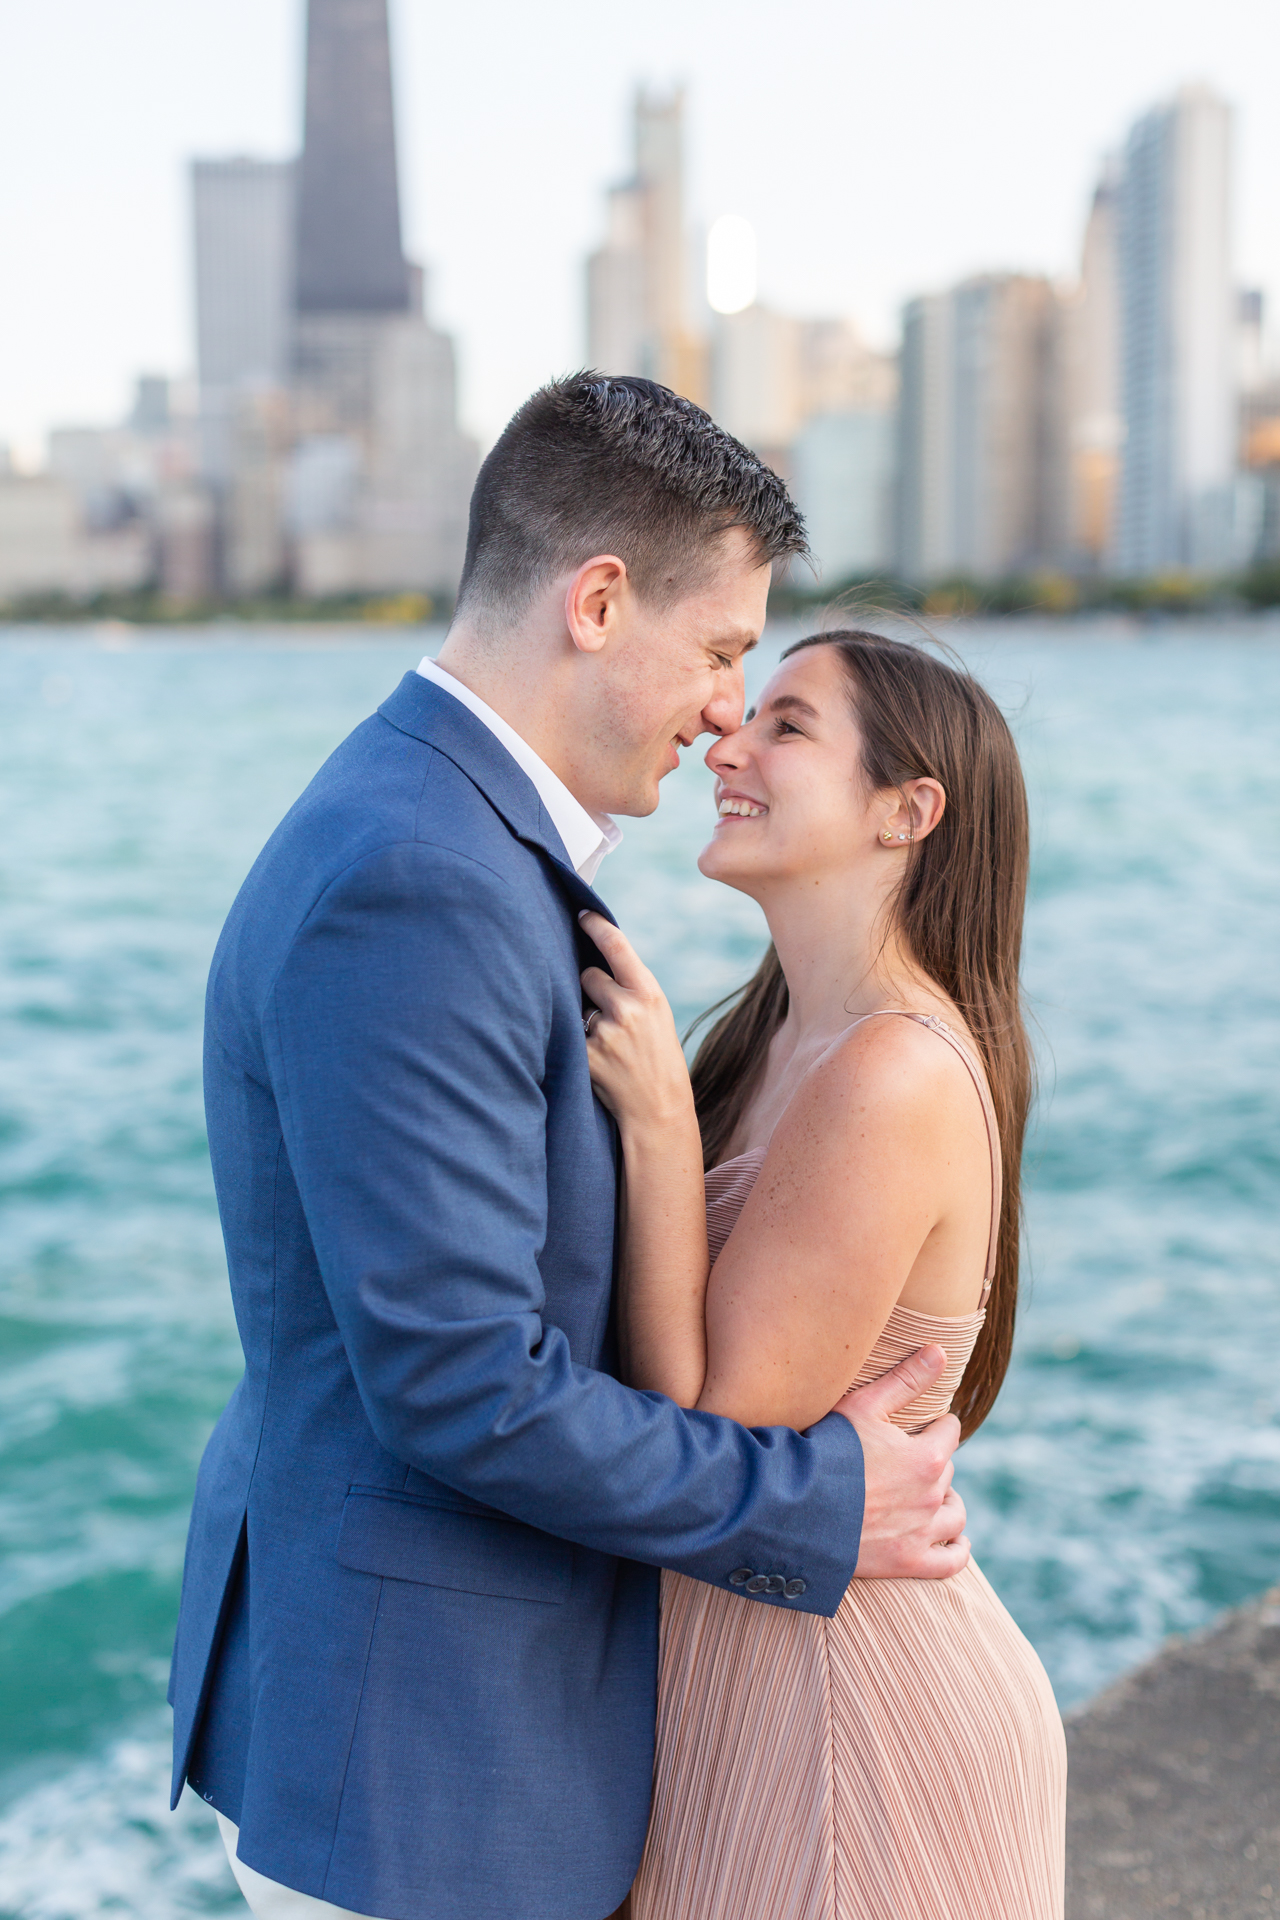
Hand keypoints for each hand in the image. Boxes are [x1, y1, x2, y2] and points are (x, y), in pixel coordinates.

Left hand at [579, 912, 695, 1134]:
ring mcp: (605, 1032)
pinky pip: (571, 1033)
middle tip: (610, 1014)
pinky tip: (600, 1061)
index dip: (596, 925)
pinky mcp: (586, 1054)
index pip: (616, 946)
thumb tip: (593, 962)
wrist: (659, 1110)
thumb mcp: (657, 1017)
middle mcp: (627, 1009)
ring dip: (585, 1018)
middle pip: (588, 974)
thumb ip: (631, 989)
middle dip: (591, 988)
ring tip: (610, 1045)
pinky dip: (579, 1042)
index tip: (581, 913)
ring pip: (578, 1005)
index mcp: (649, 994)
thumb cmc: (658, 1059)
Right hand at [835, 1346, 969, 1579]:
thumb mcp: (863, 1406)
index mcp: (925, 1457)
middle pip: (946, 1472)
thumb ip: (905, 1380)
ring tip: (934, 1496)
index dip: (938, 1425)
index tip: (928, 1425)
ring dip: (948, 1502)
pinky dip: (958, 1550)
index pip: (949, 1433)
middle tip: (910, 1459)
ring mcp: (921, 1533)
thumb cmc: (827, 1451)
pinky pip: (950, 1561)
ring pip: (954, 1515)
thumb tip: (941, 1351)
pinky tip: (957, 1542)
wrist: (795, 1509)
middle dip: (933, 1463)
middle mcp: (930, 1496)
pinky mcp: (908, 1562)